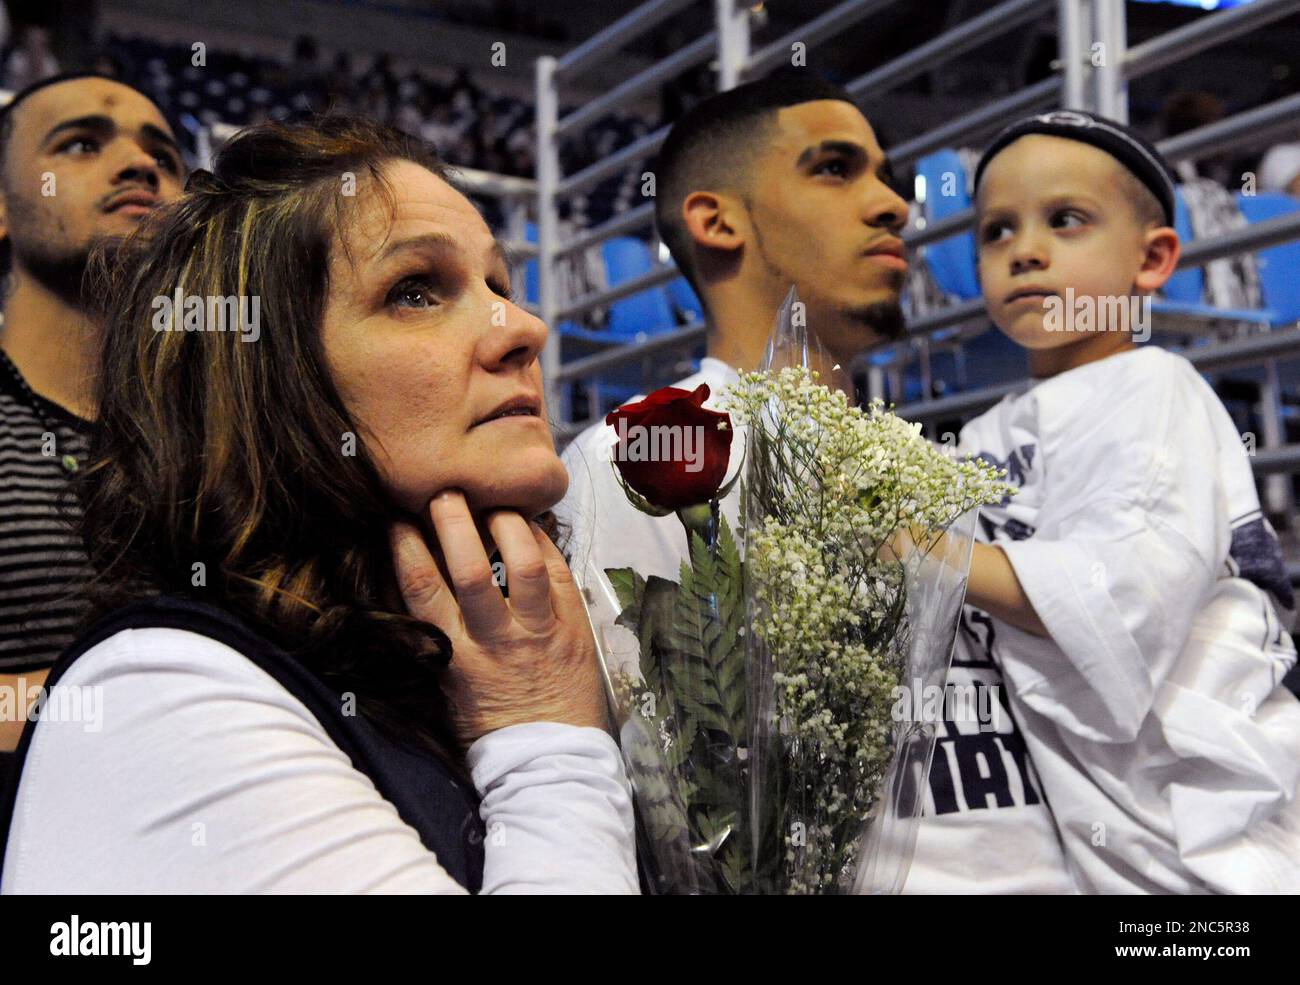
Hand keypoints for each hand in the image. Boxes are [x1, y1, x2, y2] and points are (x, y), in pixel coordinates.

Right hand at [389, 490, 608, 746]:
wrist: (550, 760)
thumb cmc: (494, 728)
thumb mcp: (449, 689)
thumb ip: (437, 640)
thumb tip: (420, 589)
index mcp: (455, 657)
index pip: (423, 591)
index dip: (406, 548)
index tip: (397, 520)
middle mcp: (496, 639)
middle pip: (469, 566)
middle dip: (453, 521)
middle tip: (444, 492)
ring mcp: (538, 632)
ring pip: (522, 563)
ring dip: (507, 523)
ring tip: (494, 502)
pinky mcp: (573, 629)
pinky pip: (559, 575)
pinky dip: (545, 544)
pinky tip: (533, 525)